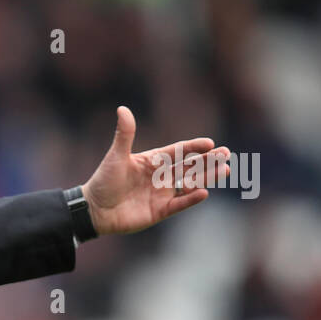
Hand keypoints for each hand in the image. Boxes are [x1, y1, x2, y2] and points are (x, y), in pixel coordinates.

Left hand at [81, 106, 230, 235]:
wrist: (94, 210)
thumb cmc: (103, 181)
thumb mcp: (116, 156)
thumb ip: (124, 134)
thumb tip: (122, 108)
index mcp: (153, 161)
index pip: (178, 152)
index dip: (193, 147)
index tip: (209, 143)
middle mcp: (161, 177)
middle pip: (189, 166)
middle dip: (208, 160)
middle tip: (226, 154)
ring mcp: (162, 194)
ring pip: (189, 183)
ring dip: (206, 177)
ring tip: (225, 170)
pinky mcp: (159, 211)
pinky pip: (179, 204)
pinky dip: (190, 199)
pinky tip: (203, 192)